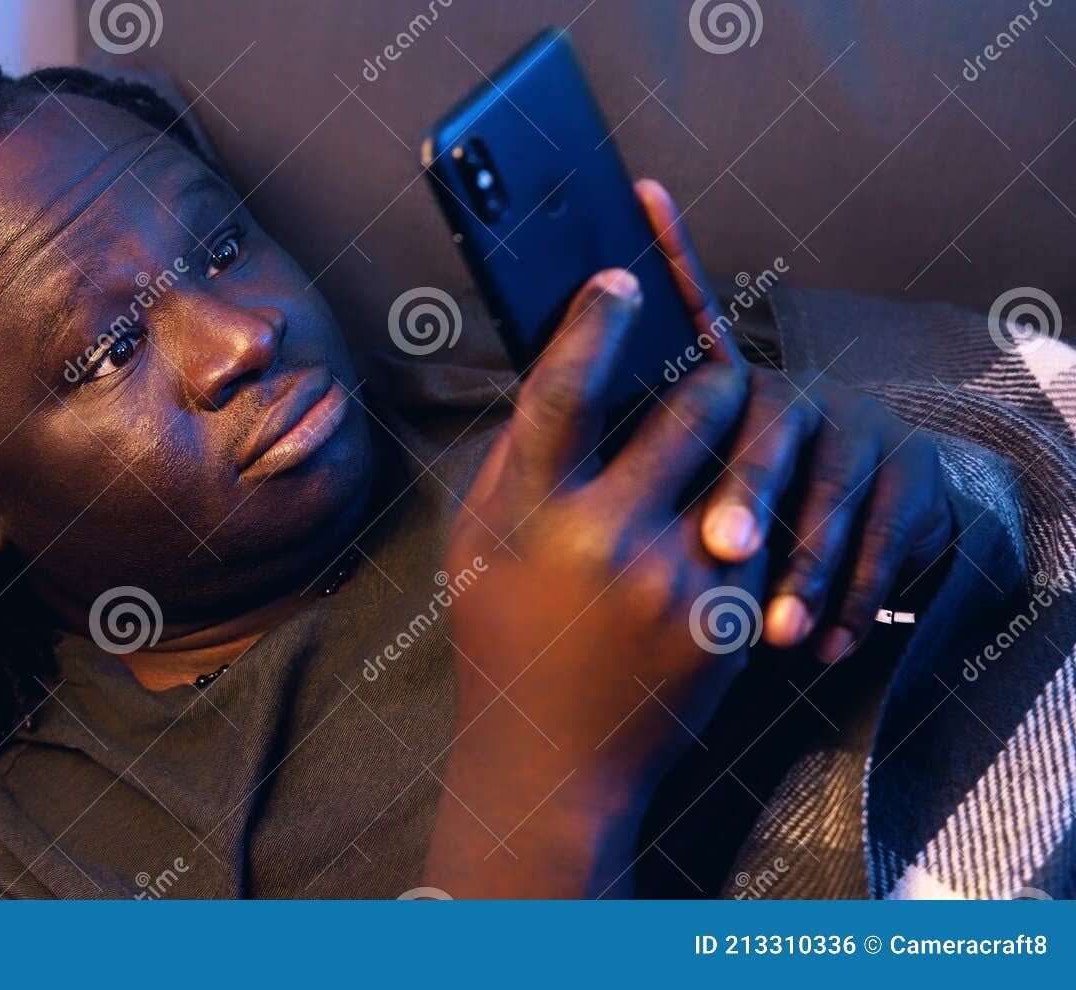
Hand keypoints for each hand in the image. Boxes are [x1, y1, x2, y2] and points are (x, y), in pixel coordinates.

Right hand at [426, 269, 764, 895]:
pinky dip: (746, 515)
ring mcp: (675, 584)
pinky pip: (758, 533)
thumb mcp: (479, 541)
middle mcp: (602, 542)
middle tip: (706, 362)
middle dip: (711, 370)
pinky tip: (723, 529)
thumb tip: (564, 367)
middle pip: (696, 405)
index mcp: (527, 515)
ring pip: (747, 460)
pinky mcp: (728, 623)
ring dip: (741, 431)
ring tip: (726, 429)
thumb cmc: (503, 634)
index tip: (622, 278)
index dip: (595, 322)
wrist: (550, 762)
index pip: (565, 391)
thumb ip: (519, 458)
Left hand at [635, 179, 953, 662]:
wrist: (830, 530)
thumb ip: (599, 422)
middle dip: (745, 495)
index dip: (672, 272)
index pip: (691, 316)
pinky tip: (830, 646)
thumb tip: (530, 377)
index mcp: (712, 380)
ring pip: (833, 488)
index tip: (628, 281)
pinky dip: (857, 596)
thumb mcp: (655, 462)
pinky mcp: (908, 476)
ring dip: (806, 562)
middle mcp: (783, 391)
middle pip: (767, 426)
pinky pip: (887, 537)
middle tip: (717, 549)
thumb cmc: (705, 500)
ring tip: (777, 632)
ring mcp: (854, 428)